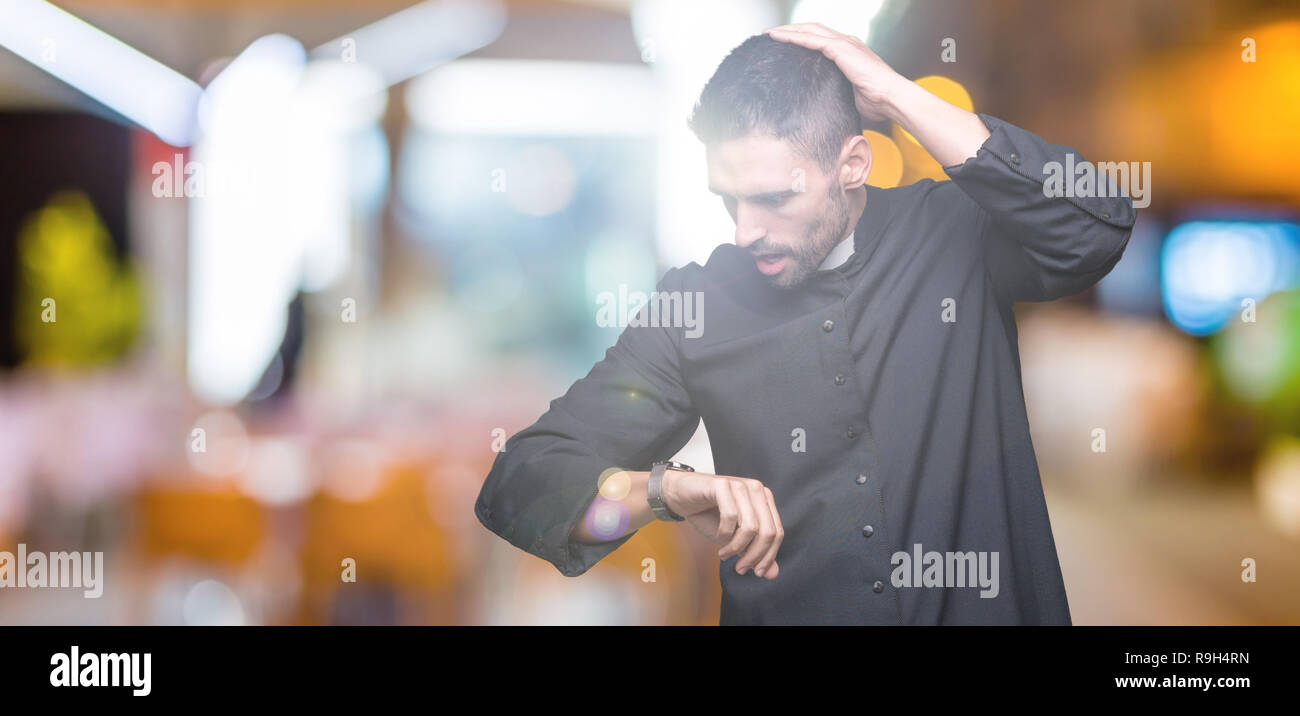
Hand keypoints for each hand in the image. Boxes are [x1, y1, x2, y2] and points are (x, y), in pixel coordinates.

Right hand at [662, 470, 783, 579]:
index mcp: (764, 500)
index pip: (777, 532)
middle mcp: (756, 489)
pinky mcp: (722, 484)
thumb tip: (773, 574)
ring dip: (736, 547)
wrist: (681, 496)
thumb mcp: (734, 538)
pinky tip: (718, 537)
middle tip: (740, 568)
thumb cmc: (709, 514)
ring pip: (750, 527)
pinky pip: (730, 516)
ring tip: (724, 554)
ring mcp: (740, 485)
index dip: (769, 556)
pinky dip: (724, 533)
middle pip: (767, 532)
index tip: (757, 572)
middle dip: (754, 556)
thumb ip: (754, 552)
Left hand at [764, 23, 906, 121]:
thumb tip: (824, 104)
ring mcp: (844, 43)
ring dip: (787, 31)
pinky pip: (811, 40)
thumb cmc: (876, 102)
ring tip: (768, 34)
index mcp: (848, 51)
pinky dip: (793, 37)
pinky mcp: (841, 49)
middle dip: (790, 30)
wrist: (891, 98)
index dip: (801, 38)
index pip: (820, 39)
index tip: (783, 44)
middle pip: (811, 29)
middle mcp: (846, 42)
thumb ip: (837, 90)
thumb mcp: (850, 93)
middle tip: (769, 35)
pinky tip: (778, 38)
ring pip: (809, 30)